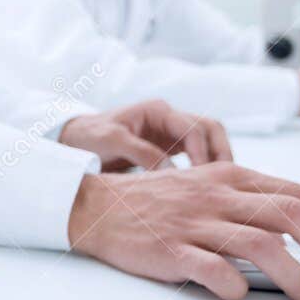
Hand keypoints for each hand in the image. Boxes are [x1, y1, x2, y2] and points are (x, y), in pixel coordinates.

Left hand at [60, 99, 231, 171]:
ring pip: (210, 140)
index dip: (202, 152)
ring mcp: (172, 133)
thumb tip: (173, 174)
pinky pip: (199, 154)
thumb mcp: (110, 141)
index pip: (193, 127)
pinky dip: (207, 167)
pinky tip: (206, 188)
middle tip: (223, 182)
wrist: (76, 142)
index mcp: (157, 110)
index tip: (204, 177)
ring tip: (221, 186)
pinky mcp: (171, 148)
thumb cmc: (90, 137)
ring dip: (219, 160)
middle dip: (221, 153)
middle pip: (211, 129)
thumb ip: (141, 153)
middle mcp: (169, 118)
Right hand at [67, 164, 299, 299]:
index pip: (299, 194)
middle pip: (292, 214)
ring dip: (295, 276)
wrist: (96, 206)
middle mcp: (218, 196)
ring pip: (263, 245)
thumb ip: (246, 203)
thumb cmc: (157, 202)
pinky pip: (215, 271)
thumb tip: (293, 237)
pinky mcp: (171, 250)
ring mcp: (195, 223)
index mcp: (231, 178)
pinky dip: (237, 288)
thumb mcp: (205, 187)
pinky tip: (241, 294)